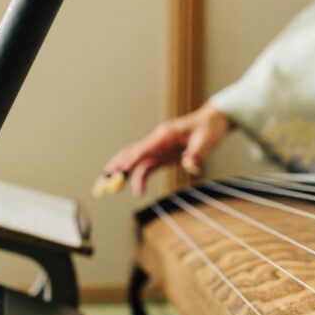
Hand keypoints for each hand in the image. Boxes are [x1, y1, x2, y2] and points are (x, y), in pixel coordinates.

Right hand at [100, 103, 230, 195]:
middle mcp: (156, 141)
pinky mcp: (162, 156)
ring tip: (105, 189)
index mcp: (165, 135)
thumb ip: (197, 154)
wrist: (213, 122)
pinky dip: (138, 179)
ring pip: (133, 161)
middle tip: (101, 183)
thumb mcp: (207, 141)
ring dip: (120, 174)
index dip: (132, 160)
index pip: (144, 149)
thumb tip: (190, 166)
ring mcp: (157, 149)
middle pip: (130, 154)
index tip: (120, 171)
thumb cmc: (209, 128)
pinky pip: (146, 168)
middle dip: (115, 168)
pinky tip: (137, 192)